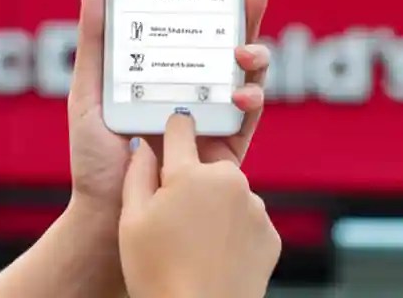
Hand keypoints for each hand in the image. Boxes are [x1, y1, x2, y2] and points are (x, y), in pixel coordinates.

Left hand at [0, 0, 270, 297]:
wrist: (106, 220)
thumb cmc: (93, 160)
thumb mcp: (87, 94)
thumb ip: (95, 42)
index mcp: (162, 75)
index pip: (193, 28)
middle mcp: (191, 93)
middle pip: (227, 46)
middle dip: (246, 16)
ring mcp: (210, 121)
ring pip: (246, 78)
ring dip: (254, 58)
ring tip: (244, 51)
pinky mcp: (224, 152)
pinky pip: (247, 122)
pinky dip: (252, 103)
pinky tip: (243, 94)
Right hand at [119, 112, 280, 297]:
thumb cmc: (158, 275)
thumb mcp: (131, 221)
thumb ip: (137, 173)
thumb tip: (145, 147)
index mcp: (191, 173)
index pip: (181, 127)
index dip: (171, 132)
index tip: (168, 141)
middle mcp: (230, 181)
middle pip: (207, 165)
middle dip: (192, 180)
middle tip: (174, 216)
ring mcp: (255, 208)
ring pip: (229, 193)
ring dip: (215, 206)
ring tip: (194, 244)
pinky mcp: (270, 233)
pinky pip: (247, 220)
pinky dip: (234, 231)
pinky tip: (215, 255)